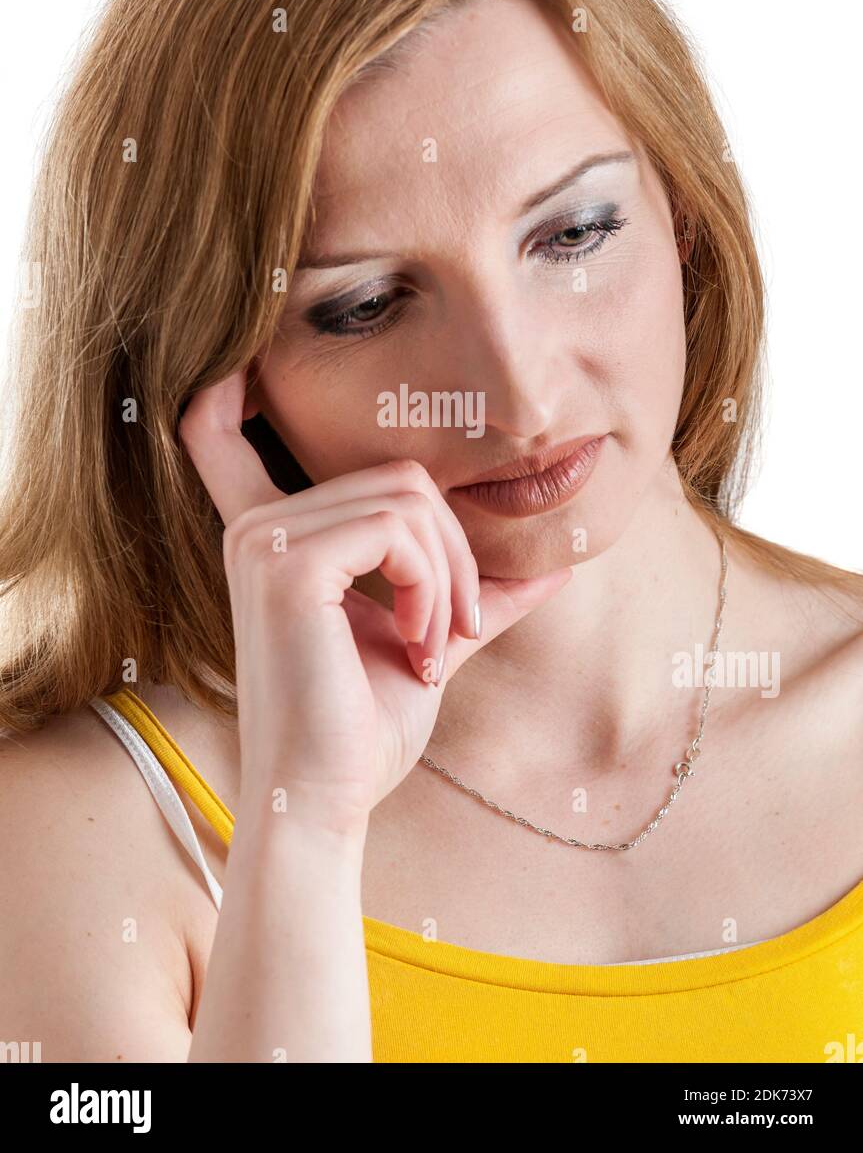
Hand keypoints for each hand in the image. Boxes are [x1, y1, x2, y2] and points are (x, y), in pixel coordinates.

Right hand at [179, 368, 572, 835]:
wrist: (324, 800)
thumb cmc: (363, 726)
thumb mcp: (426, 640)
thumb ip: (473, 594)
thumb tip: (556, 568)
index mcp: (272, 537)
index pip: (222, 438)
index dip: (226, 394)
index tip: (238, 367)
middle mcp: (256, 526)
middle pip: (401, 477)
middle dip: (453, 553)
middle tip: (453, 631)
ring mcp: (264, 539)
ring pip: (409, 499)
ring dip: (450, 577)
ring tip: (436, 644)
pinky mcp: (287, 562)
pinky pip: (400, 529)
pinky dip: (434, 584)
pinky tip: (419, 644)